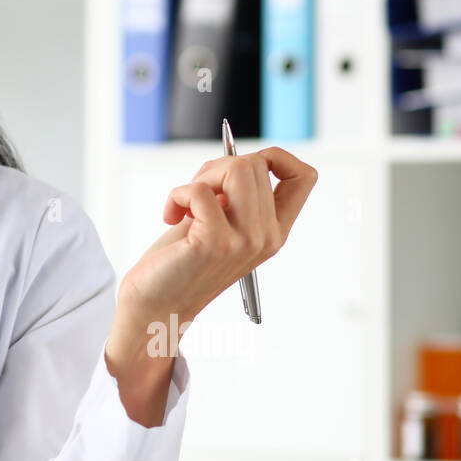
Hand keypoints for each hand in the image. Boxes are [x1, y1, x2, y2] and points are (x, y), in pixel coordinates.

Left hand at [118, 146, 318, 337]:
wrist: (155, 303)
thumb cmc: (181, 259)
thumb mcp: (220, 221)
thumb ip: (235, 194)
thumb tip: (234, 159)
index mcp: (273, 230)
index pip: (304, 177)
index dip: (275, 157)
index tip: (238, 166)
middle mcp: (267, 237)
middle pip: (257, 164)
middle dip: (217, 167)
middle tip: (196, 194)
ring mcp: (244, 241)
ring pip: (236, 169)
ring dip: (200, 178)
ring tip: (186, 204)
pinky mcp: (215, 242)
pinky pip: (199, 191)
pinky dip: (177, 195)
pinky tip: (171, 216)